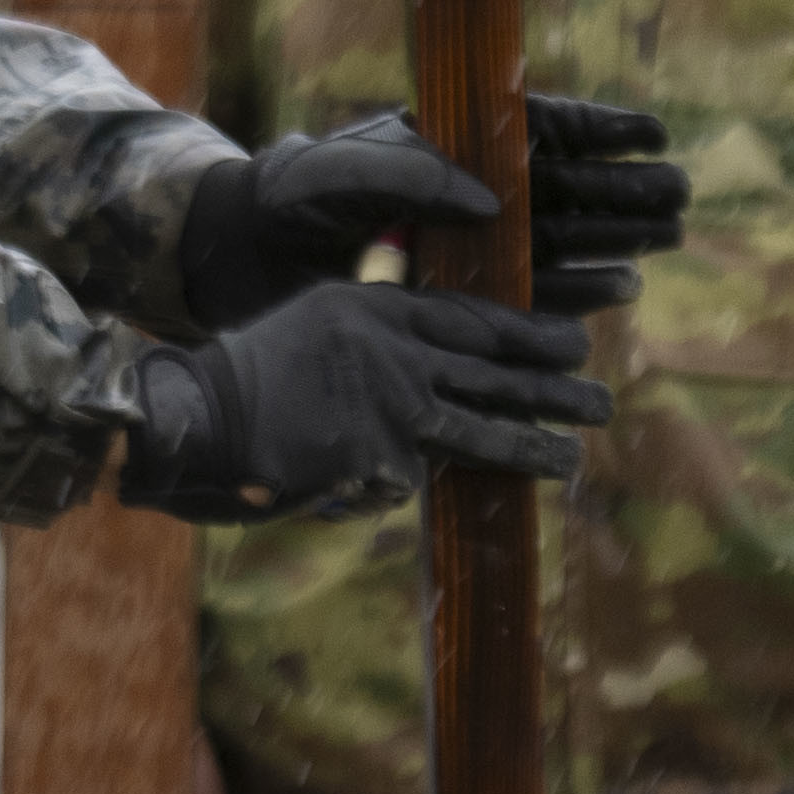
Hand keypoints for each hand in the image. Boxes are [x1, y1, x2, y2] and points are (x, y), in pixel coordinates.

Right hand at [128, 280, 614, 523]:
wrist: (194, 417)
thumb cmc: (245, 379)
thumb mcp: (316, 331)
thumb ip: (377, 345)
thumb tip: (439, 379)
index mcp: (373, 305)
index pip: (468, 318)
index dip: (525, 331)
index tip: (569, 338)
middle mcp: (391, 346)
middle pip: (492, 367)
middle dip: (551, 384)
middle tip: (599, 396)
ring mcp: (390, 401)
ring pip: (480, 426)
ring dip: (533, 442)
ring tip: (575, 454)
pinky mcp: (380, 455)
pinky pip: (409, 480)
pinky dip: (392, 488)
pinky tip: (360, 487)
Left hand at [166, 97, 690, 325]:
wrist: (239, 259)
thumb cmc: (283, 199)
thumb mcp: (339, 171)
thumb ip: (411, 175)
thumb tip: (489, 203)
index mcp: (445, 144)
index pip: (534, 130)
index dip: (596, 130)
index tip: (651, 132)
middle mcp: (464, 194)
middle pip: (561, 189)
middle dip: (621, 191)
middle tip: (677, 198)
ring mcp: (464, 247)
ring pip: (556, 241)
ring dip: (611, 242)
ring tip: (662, 243)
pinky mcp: (455, 298)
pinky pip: (528, 293)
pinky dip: (573, 292)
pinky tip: (615, 288)